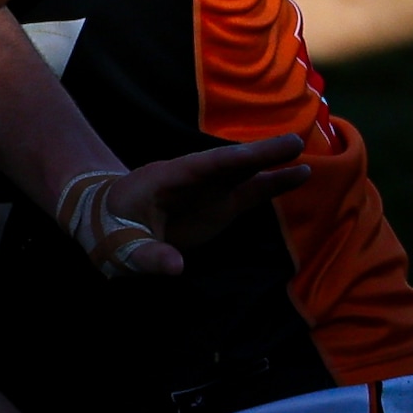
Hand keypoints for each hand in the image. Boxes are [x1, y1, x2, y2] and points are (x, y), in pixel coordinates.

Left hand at [53, 130, 313, 280]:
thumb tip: (177, 268)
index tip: (255, 155)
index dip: (230, 160)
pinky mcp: (218, 207)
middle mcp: (193, 180)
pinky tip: (299, 175)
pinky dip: (273, 186)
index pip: (202, 167)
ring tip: (306, 163)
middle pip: (229, 164)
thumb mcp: (121, 246)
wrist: (105, 221)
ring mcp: (208, 191)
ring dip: (272, 167)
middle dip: (258, 155)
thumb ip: (148, 255)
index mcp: (165, 179)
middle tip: (293, 143)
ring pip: (244, 175)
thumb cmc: (109, 231)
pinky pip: (249, 193)